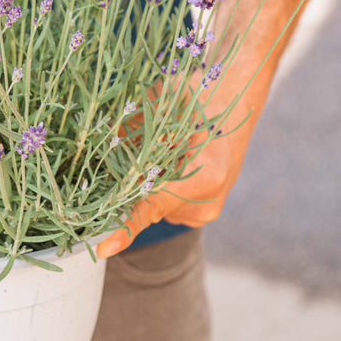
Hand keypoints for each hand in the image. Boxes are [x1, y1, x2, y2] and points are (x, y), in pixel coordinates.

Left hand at [95, 81, 267, 257]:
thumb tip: (102, 145)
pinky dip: (163, 186)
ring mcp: (209, 208)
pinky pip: (169, 203)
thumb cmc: (201, 92)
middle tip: (147, 148)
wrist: (238, 96)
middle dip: (134, 183)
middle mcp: (208, 200)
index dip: (126, 228)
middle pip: (149, 205)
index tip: (104, 248)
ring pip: (157, 204)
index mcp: (203, 176)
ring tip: (170, 149)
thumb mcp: (162, 101)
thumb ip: (132, 129)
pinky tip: (177, 161)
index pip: (151, 206)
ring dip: (151, 183)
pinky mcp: (207, 208)